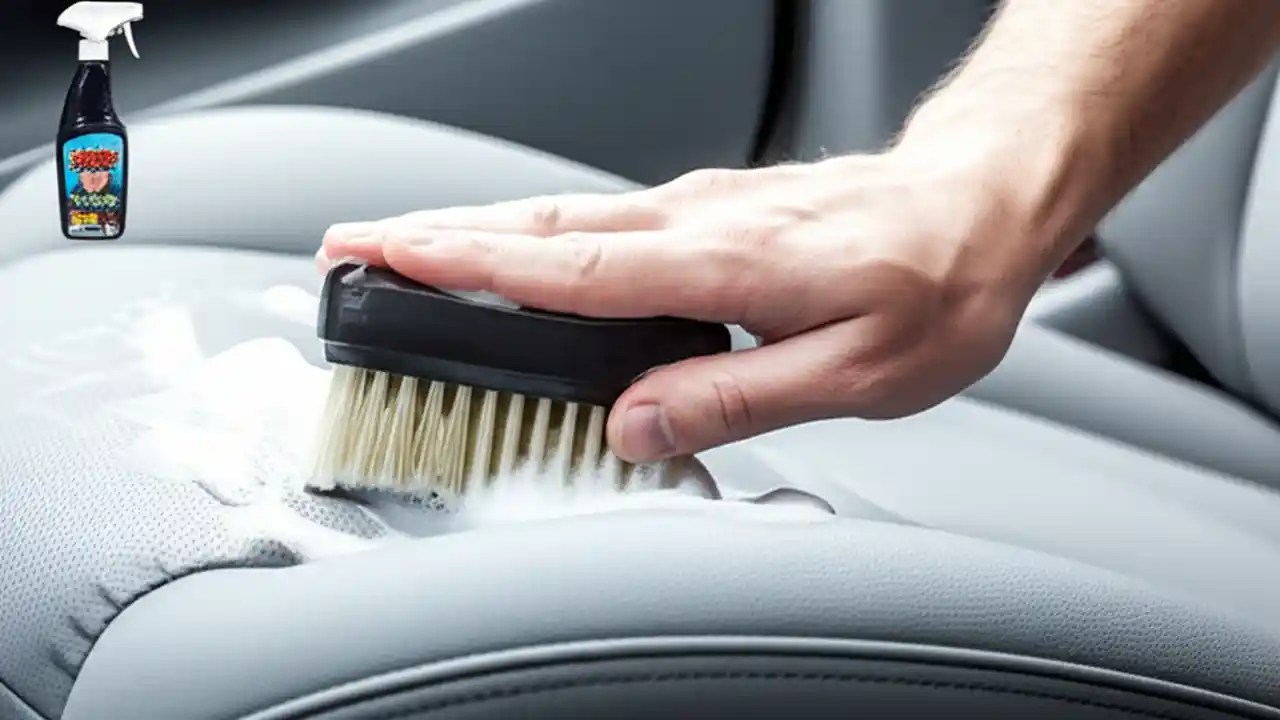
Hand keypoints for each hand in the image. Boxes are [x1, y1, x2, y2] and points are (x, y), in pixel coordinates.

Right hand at [318, 145, 1064, 463]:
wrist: (981, 200)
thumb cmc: (939, 283)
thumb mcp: (860, 373)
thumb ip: (737, 397)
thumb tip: (635, 424)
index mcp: (726, 263)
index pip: (569, 270)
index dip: (467, 267)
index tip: (387, 260)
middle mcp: (699, 222)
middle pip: (541, 230)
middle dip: (436, 236)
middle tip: (352, 246)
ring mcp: (700, 207)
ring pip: (564, 220)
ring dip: (475, 233)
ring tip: (403, 249)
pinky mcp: (711, 209)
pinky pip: (602, 223)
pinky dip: (537, 238)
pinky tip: (516, 254)